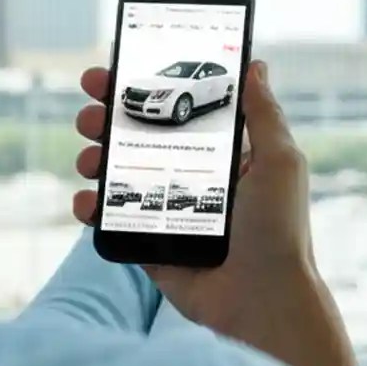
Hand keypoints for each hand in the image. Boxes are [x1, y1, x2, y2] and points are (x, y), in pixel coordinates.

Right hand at [72, 62, 356, 365]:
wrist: (263, 300)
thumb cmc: (280, 230)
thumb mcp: (280, 162)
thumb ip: (264, 114)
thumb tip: (255, 65)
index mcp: (225, 156)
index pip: (178, 111)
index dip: (146, 88)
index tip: (115, 68)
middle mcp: (194, 180)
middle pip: (139, 139)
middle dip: (108, 120)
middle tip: (91, 113)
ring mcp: (169, 212)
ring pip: (119, 176)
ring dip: (94, 159)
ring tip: (89, 158)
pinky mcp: (150, 246)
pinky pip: (112, 221)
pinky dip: (91, 208)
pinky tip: (86, 200)